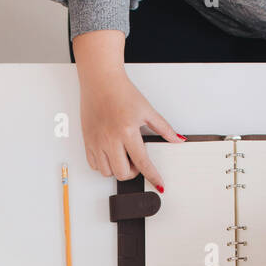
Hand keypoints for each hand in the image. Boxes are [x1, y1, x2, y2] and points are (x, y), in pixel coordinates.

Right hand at [74, 29, 183, 188]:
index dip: (152, 176)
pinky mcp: (87, 141)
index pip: (142, 162)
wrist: (101, 81)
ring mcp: (97, 141)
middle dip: (133, 172)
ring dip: (117, 169)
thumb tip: (177, 139)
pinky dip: (103, 165)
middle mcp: (110, 138)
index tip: (159, 185)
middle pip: (122, 173)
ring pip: (107, 172)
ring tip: (122, 155)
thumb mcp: (147, 110)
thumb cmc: (122, 92)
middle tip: (136, 160)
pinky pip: (94, 165)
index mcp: (127, 131)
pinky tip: (110, 154)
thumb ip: (164, 128)